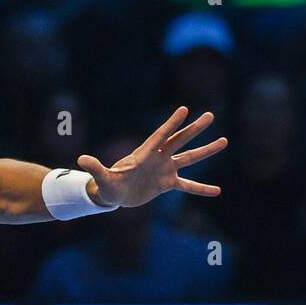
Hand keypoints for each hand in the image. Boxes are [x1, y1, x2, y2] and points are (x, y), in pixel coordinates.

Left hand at [76, 106, 228, 208]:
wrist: (114, 195)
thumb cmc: (107, 185)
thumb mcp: (102, 178)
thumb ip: (95, 167)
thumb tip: (81, 159)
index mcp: (144, 154)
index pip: (161, 136)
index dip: (172, 123)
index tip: (184, 109)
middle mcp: (158, 158)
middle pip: (180, 140)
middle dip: (194, 129)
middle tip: (210, 115)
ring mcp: (165, 169)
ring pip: (189, 158)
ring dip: (206, 150)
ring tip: (224, 141)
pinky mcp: (167, 183)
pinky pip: (188, 186)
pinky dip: (201, 188)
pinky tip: (217, 191)